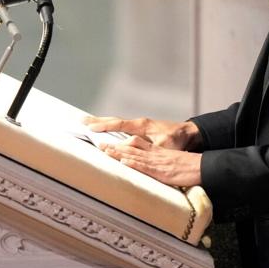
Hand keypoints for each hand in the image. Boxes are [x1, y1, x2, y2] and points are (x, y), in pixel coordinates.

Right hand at [83, 115, 201, 150]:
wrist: (188, 133)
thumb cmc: (177, 140)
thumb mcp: (165, 145)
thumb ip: (149, 147)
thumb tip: (132, 147)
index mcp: (142, 126)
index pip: (119, 124)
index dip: (105, 126)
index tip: (91, 127)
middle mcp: (138, 124)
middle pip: (114, 120)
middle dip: (97, 120)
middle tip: (81, 120)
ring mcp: (139, 125)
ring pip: (116, 122)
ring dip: (101, 122)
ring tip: (87, 122)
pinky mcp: (140, 129)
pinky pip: (121, 126)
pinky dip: (109, 125)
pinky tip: (103, 127)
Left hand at [99, 137, 201, 187]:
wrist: (202, 166)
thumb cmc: (188, 167)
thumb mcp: (170, 162)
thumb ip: (158, 163)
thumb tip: (147, 168)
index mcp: (157, 152)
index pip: (136, 146)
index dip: (121, 146)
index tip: (108, 145)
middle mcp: (155, 155)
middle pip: (131, 149)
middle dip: (115, 148)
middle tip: (100, 145)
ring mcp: (157, 163)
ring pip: (135, 156)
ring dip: (120, 154)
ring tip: (106, 151)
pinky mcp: (162, 171)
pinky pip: (146, 167)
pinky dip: (135, 164)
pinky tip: (125, 162)